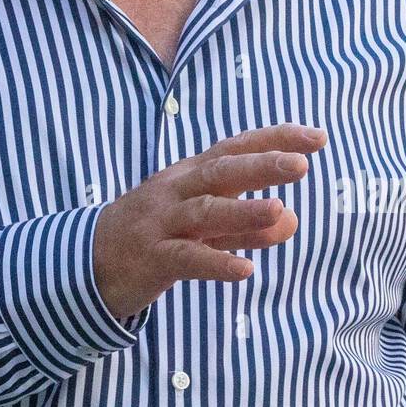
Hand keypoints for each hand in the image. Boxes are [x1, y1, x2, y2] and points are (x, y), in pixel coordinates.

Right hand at [92, 123, 326, 320]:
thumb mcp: (203, 227)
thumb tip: (293, 220)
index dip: (275, 139)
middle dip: (261, 165)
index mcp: (191, 175)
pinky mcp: (151, 258)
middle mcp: (176, 191)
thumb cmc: (155, 235)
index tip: (317, 136)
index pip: (236, 148)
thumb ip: (246, 224)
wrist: (88, 262)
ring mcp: (161, 223)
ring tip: (280, 210)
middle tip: (301, 165)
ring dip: (243, 211)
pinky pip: (185, 258)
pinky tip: (244, 270)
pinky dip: (215, 262)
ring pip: (204, 211)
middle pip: (221, 171)